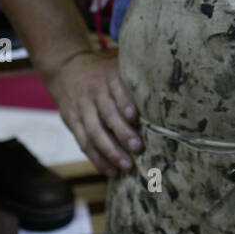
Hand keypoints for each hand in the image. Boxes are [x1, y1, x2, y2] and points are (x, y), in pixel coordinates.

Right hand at [45, 47, 141, 177]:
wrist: (65, 68)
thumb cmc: (102, 70)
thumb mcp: (116, 63)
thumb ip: (135, 74)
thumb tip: (168, 85)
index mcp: (108, 76)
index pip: (117, 89)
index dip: (125, 103)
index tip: (135, 116)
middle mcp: (94, 92)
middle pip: (107, 114)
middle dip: (122, 133)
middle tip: (138, 148)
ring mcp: (81, 108)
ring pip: (93, 133)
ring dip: (110, 152)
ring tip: (126, 167)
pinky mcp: (72, 122)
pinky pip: (83, 143)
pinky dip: (97, 159)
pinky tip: (110, 170)